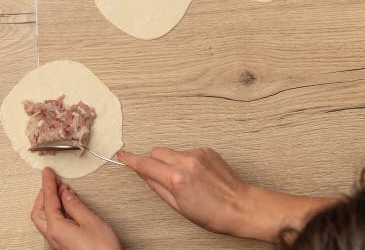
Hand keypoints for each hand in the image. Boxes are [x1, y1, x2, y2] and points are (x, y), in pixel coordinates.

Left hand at [30, 167, 120, 249]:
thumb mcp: (90, 221)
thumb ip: (75, 205)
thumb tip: (65, 194)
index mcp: (56, 228)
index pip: (48, 200)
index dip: (48, 183)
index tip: (48, 172)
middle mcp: (52, 236)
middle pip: (38, 211)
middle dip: (43, 194)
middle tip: (52, 181)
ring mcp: (57, 243)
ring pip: (44, 219)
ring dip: (48, 203)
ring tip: (60, 192)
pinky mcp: (63, 246)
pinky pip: (52, 226)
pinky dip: (55, 212)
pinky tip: (66, 208)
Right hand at [118, 147, 337, 241]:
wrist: (242, 206)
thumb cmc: (213, 214)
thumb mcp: (179, 207)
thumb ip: (158, 187)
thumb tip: (144, 174)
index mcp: (176, 178)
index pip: (145, 164)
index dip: (130, 159)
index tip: (122, 155)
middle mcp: (186, 162)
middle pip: (156, 152)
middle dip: (152, 161)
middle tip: (158, 176)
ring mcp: (198, 153)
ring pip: (172, 152)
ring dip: (170, 162)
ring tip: (185, 180)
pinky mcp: (207, 150)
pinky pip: (187, 152)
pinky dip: (186, 161)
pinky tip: (197, 175)